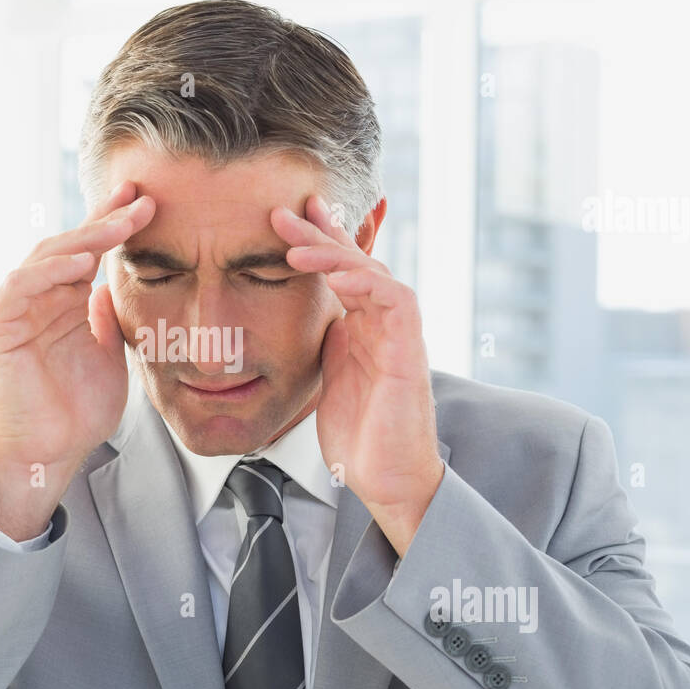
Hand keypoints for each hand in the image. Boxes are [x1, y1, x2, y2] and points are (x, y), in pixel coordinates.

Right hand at [0, 181, 155, 539]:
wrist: (51, 453)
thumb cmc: (79, 411)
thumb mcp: (111, 354)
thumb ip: (112, 318)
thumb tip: (119, 283)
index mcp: (63, 301)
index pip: (89, 252)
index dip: (114, 224)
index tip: (147, 202)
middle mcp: (37, 299)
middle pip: (69, 244)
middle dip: (104, 219)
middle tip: (138, 197)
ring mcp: (14, 311)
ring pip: (44, 258)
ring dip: (82, 238)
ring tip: (118, 223)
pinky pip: (19, 287)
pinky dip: (48, 271)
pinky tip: (80, 263)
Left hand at [271, 195, 442, 554]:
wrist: (386, 477)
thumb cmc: (359, 435)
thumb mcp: (326, 377)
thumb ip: (319, 342)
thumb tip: (287, 317)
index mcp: (360, 325)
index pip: (338, 269)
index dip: (315, 238)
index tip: (283, 214)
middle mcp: (381, 322)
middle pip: (353, 260)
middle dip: (318, 233)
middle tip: (280, 211)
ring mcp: (397, 334)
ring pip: (371, 272)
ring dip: (334, 254)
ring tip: (295, 246)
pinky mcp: (409, 351)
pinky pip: (395, 301)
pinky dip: (368, 284)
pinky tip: (338, 277)